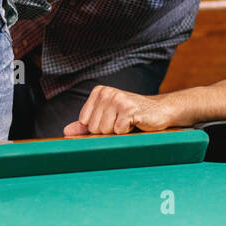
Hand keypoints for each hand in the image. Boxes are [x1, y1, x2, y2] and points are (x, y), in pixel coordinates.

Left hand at [63, 87, 177, 135]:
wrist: (159, 111)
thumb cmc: (131, 116)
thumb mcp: (107, 118)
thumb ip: (86, 125)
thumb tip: (66, 131)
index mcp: (99, 92)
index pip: (85, 122)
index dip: (99, 128)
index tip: (112, 121)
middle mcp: (106, 93)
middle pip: (94, 128)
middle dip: (108, 131)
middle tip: (122, 123)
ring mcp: (118, 99)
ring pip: (105, 131)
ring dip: (118, 132)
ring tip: (128, 123)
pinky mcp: (129, 109)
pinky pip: (118, 131)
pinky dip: (127, 132)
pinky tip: (135, 123)